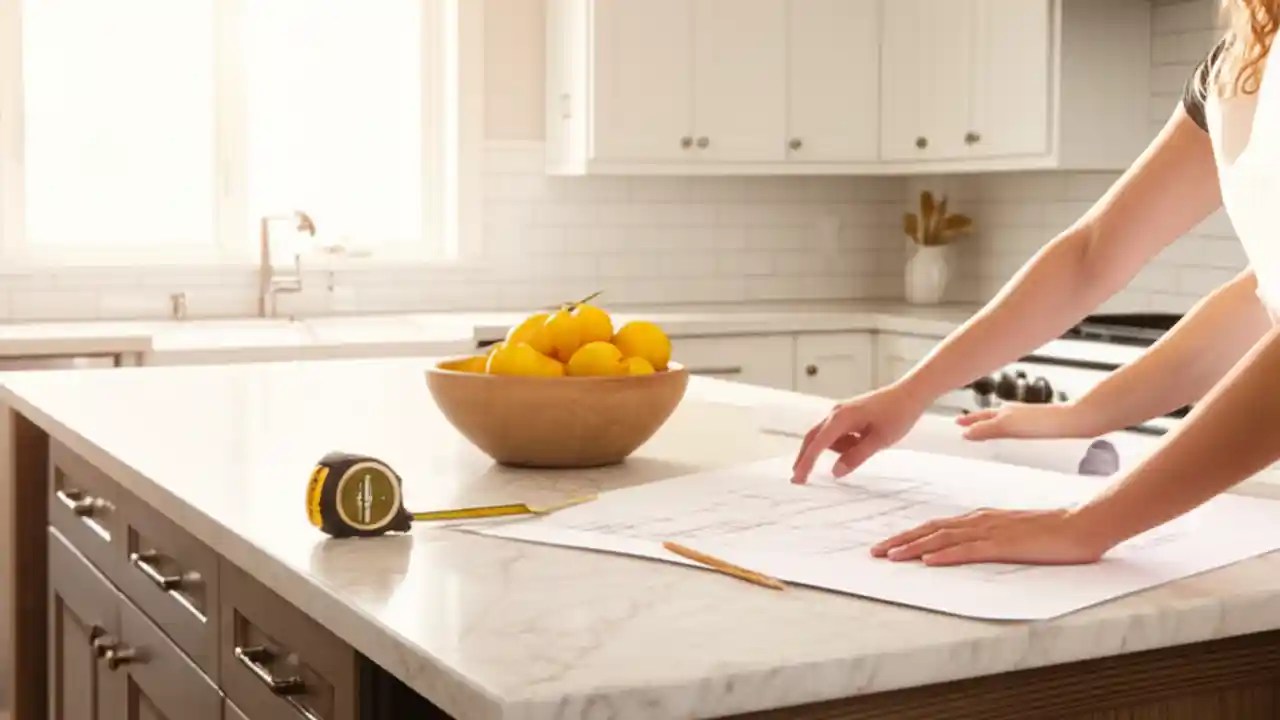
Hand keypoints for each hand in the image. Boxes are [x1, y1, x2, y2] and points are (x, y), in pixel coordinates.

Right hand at [791, 383, 929, 483]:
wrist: (910, 394)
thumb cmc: (897, 415)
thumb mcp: (879, 441)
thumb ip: (856, 457)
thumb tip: (835, 472)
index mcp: (842, 418)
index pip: (818, 444)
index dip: (806, 463)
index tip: (798, 479)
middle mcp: (836, 413)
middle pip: (812, 438)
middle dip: (806, 458)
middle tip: (799, 479)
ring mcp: (840, 412)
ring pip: (827, 437)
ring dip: (838, 449)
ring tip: (867, 444)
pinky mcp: (847, 414)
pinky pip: (837, 433)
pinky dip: (844, 443)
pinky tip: (866, 439)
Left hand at [870, 507, 1111, 565]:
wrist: (1081, 523)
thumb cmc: (1051, 532)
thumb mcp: (1012, 534)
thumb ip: (988, 539)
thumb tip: (964, 549)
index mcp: (980, 518)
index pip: (936, 526)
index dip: (909, 535)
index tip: (887, 545)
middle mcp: (979, 520)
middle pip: (931, 529)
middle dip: (900, 541)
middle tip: (875, 552)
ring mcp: (991, 531)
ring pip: (943, 538)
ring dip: (914, 548)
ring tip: (891, 557)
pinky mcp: (1004, 544)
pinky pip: (969, 550)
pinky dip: (946, 555)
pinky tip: (929, 560)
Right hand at [956, 402, 1096, 440]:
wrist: (1075, 421)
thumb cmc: (1044, 424)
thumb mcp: (1009, 428)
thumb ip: (987, 430)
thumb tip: (966, 433)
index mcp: (1005, 413)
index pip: (981, 417)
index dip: (968, 421)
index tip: (956, 423)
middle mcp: (1014, 413)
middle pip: (990, 416)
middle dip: (977, 420)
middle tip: (964, 425)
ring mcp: (1027, 418)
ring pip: (1004, 420)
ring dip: (991, 424)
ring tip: (985, 430)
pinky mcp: (1040, 425)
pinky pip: (1017, 427)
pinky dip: (1008, 430)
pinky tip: (1015, 437)